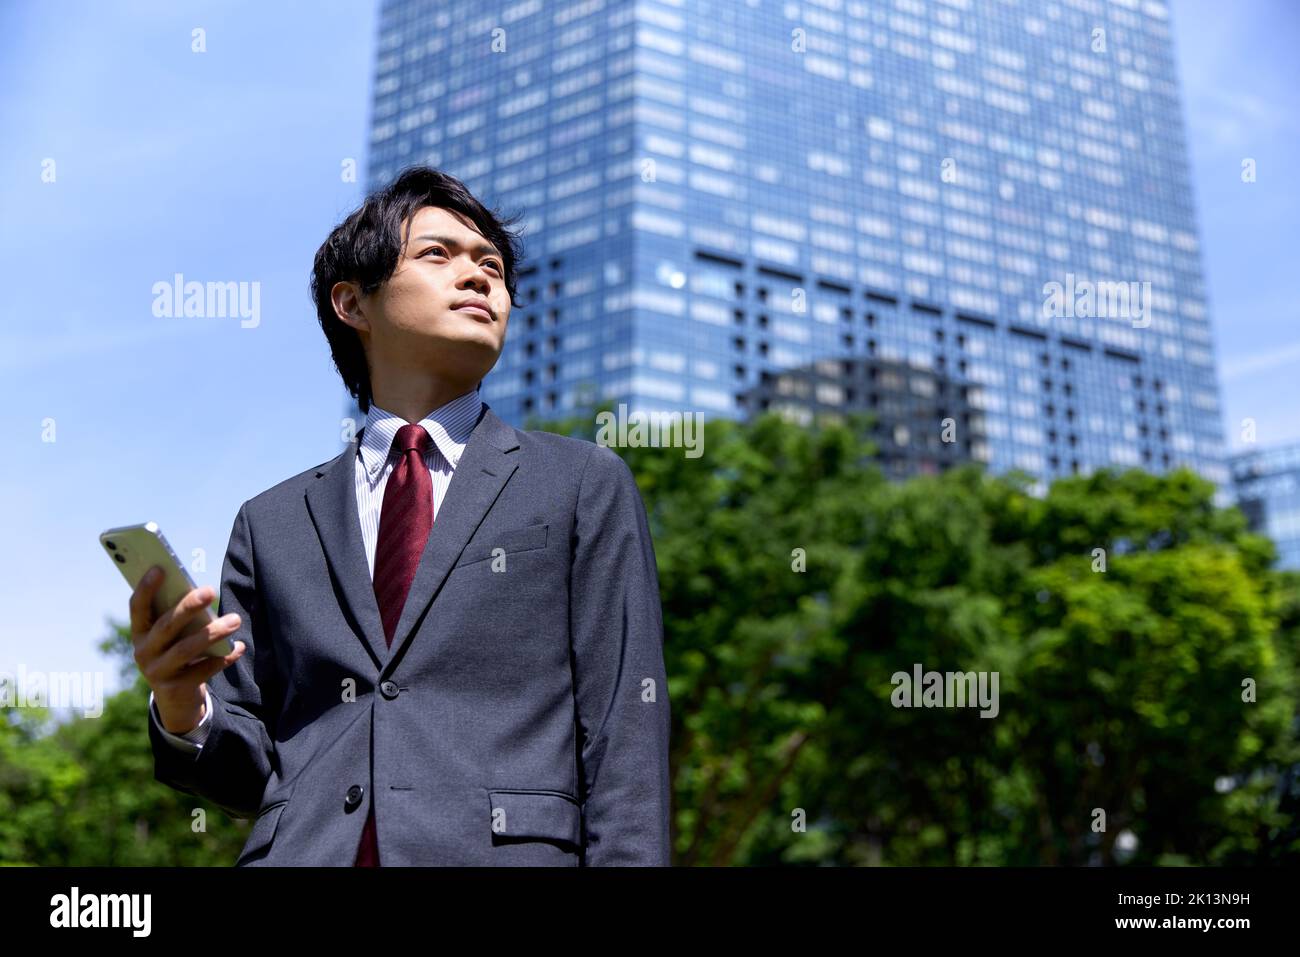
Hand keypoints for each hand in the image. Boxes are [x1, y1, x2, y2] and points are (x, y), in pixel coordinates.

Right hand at [130, 565, 245, 734]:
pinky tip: (239, 647)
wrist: (176, 699)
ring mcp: (158, 672)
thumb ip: (178, 616)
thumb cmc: (177, 653)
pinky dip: (224, 657)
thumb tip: (200, 591)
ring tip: (236, 619)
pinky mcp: (176, 688)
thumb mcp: (173, 636)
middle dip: (188, 607)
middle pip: (166, 626)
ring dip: (214, 632)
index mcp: (140, 633)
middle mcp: (143, 652)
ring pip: (186, 649)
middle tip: (211, 590)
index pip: (137, 607)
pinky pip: (204, 669)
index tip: (160, 568)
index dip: (146, 588)